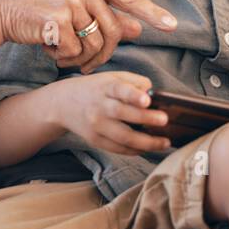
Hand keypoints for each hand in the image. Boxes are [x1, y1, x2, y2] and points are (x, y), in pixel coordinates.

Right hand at [0, 0, 177, 72]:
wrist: (1, 10)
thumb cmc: (40, 9)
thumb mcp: (75, 6)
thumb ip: (105, 16)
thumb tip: (137, 28)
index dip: (152, 13)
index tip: (172, 26)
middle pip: (112, 31)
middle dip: (102, 55)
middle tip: (86, 65)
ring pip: (94, 44)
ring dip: (80, 59)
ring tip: (62, 52)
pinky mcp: (56, 18)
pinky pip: (73, 51)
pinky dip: (63, 58)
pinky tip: (48, 48)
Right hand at [52, 71, 171, 155]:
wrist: (63, 104)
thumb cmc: (96, 89)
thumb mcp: (112, 77)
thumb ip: (134, 82)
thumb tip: (154, 94)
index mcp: (105, 87)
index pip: (120, 90)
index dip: (133, 95)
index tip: (147, 100)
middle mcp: (99, 107)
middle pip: (123, 114)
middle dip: (146, 119)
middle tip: (165, 120)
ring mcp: (96, 126)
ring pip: (123, 137)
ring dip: (146, 142)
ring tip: (165, 142)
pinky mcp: (95, 140)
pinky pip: (118, 149)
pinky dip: (135, 150)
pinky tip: (149, 148)